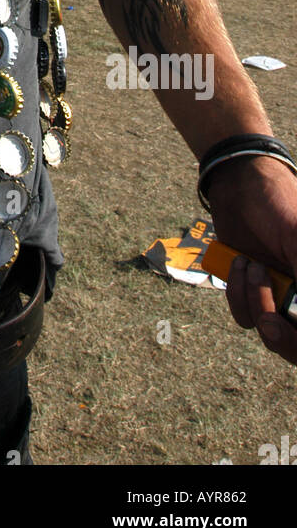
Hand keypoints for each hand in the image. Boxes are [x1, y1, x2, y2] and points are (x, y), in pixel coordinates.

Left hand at [206, 156, 296, 365]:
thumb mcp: (296, 235)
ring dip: (255, 301)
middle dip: (282, 331)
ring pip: (269, 331)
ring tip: (252, 265)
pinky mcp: (249, 289)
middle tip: (269, 311)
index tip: (290, 315)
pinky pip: (243, 313)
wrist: (239, 183)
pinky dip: (237, 293)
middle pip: (296, 344)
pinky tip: (238, 261)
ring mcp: (277, 293)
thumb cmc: (277, 201)